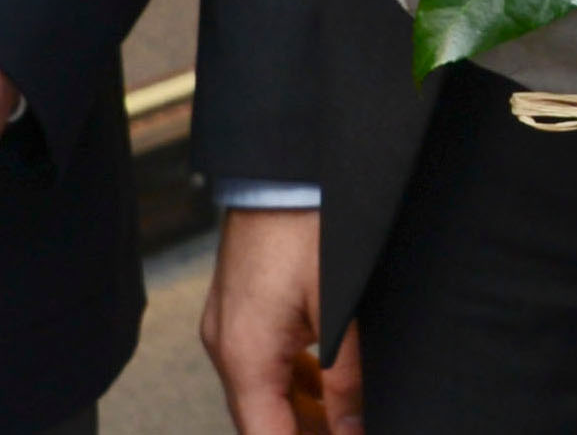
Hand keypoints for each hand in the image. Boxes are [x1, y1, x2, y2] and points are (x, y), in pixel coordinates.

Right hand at [204, 206, 367, 434]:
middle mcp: (225, 346)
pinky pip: (259, 363)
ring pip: (261, 393)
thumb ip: (345, 379)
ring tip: (344, 418)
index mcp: (246, 356)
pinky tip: (323, 383)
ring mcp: (226, 326)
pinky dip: (289, 382)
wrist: (281, 167)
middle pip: (261, 421)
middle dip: (304, 433)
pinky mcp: (235, 308)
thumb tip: (351, 428)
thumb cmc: (305, 225)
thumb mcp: (338, 309)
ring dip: (298, 412)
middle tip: (350, 430)